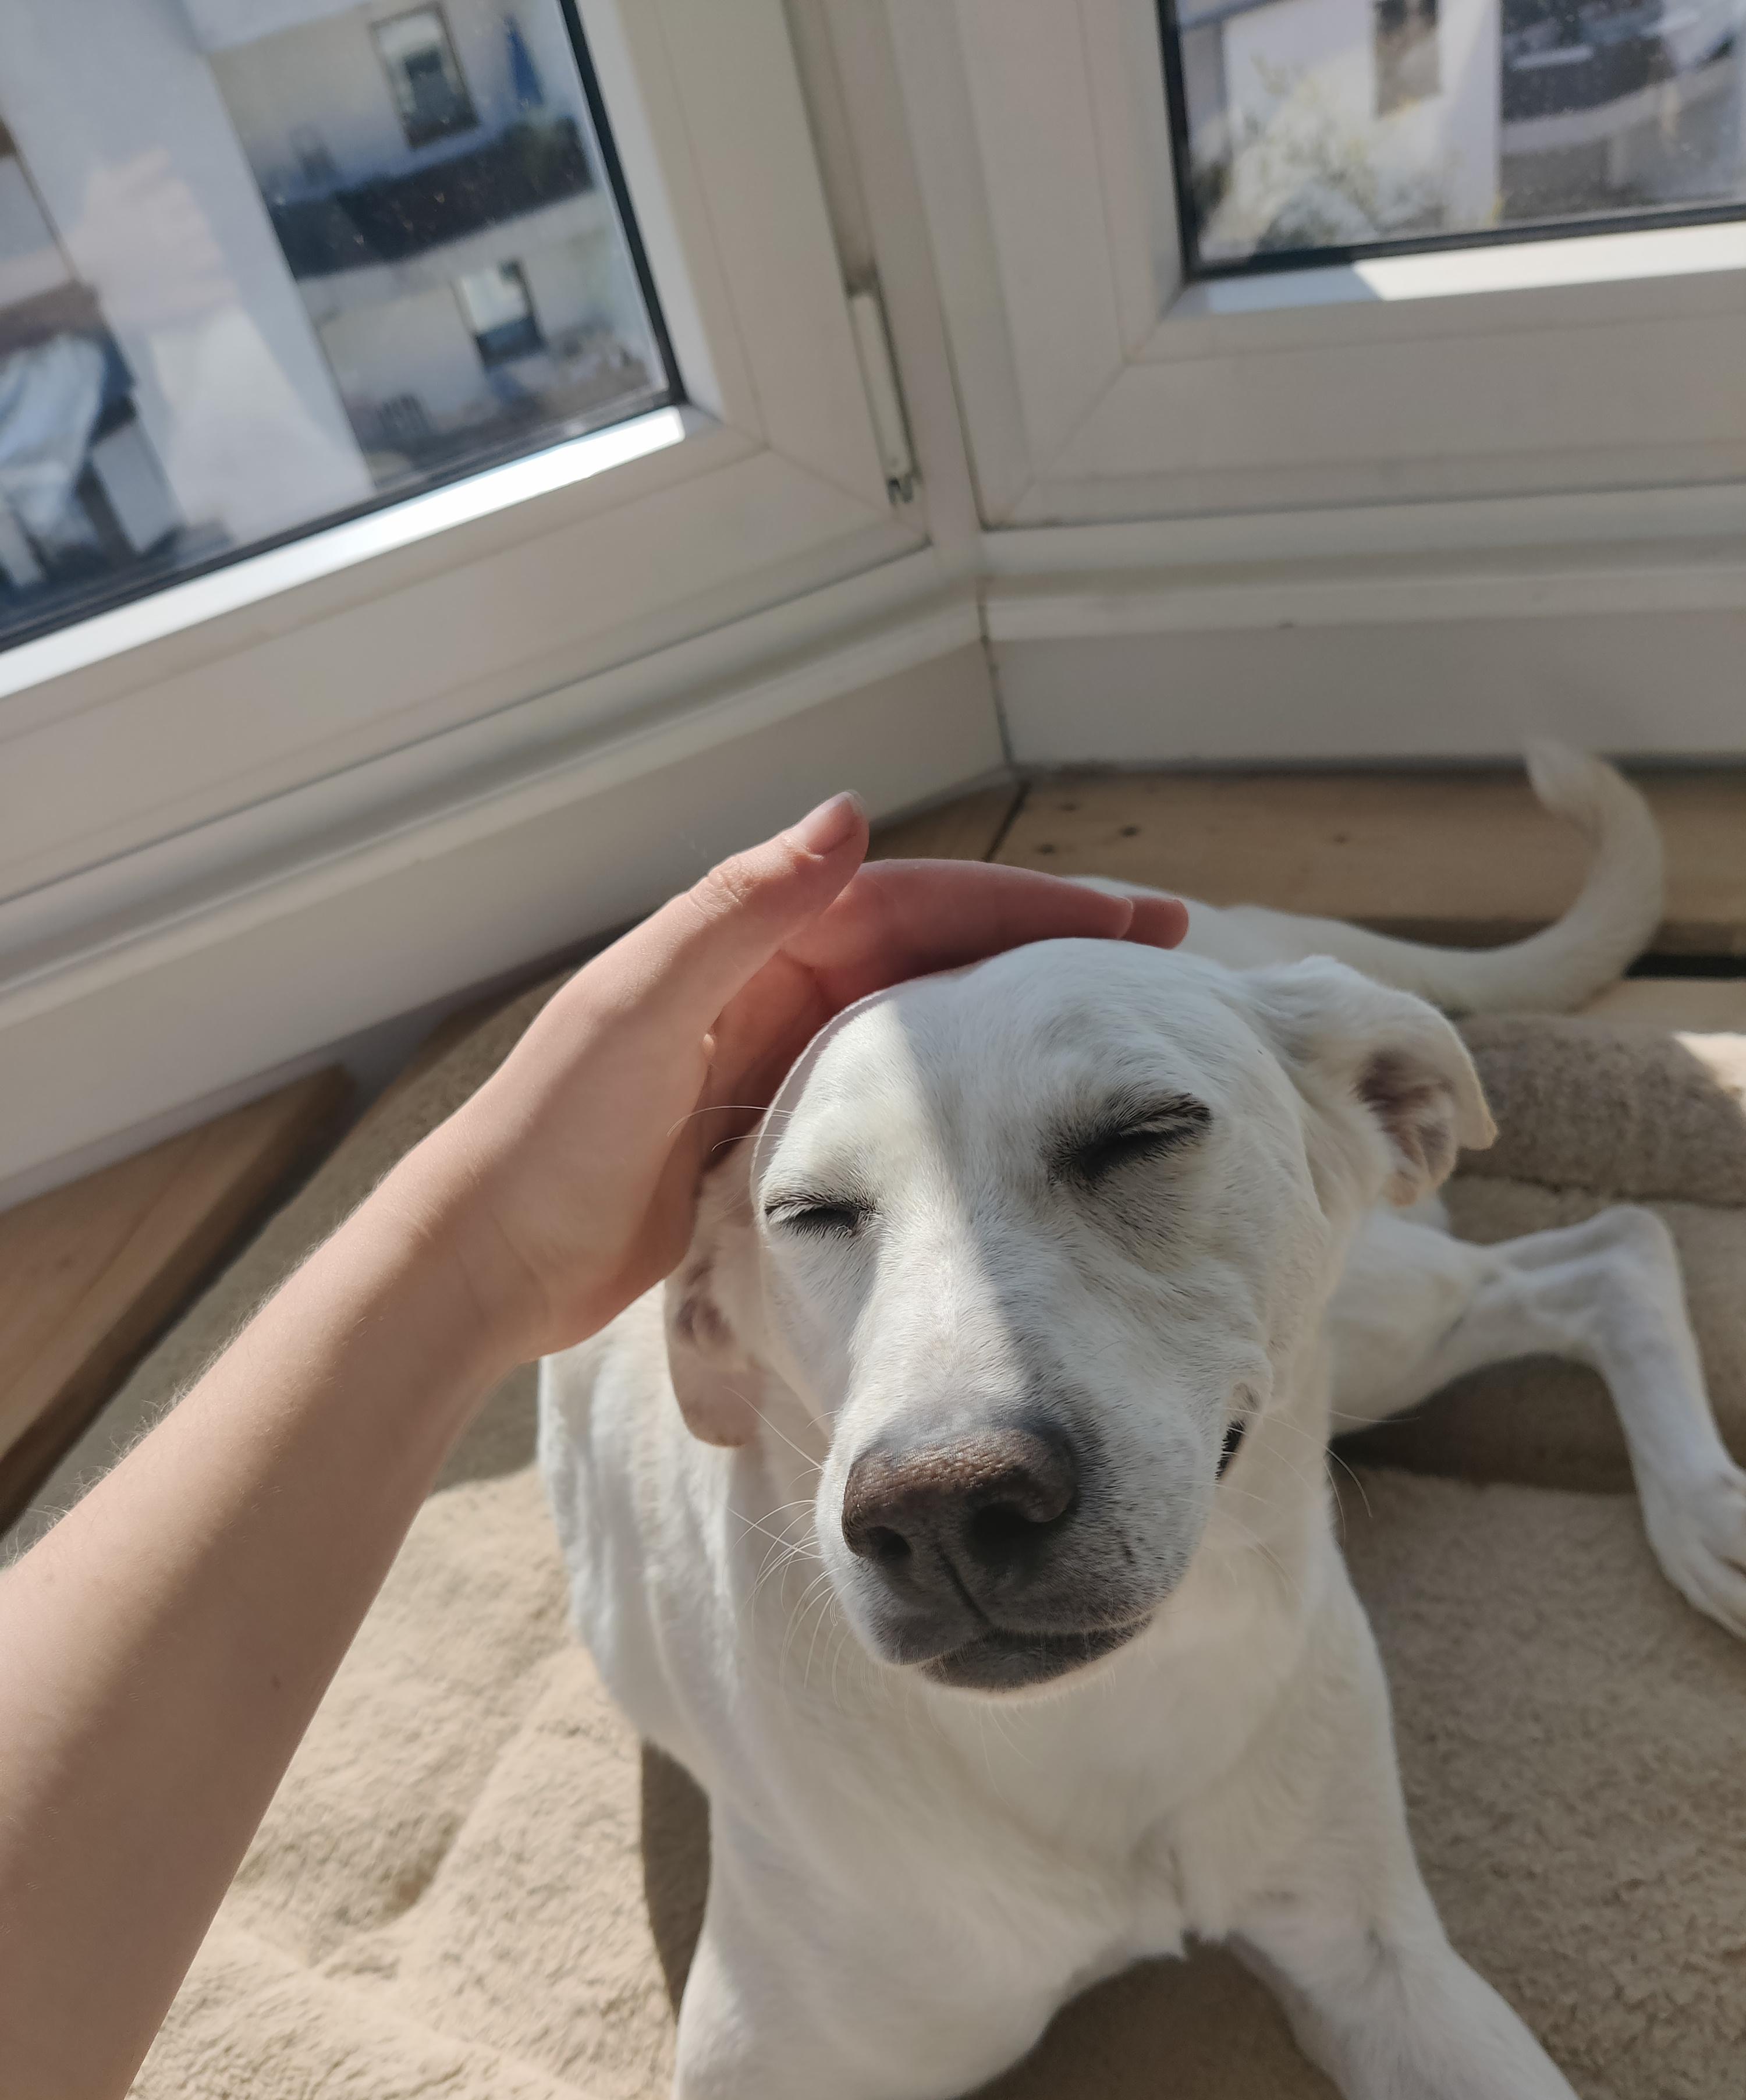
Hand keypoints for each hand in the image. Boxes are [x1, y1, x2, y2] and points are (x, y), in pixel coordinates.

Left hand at [399, 794, 1186, 1361]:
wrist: (489, 1261)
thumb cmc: (547, 1133)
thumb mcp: (639, 1003)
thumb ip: (739, 908)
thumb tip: (847, 813)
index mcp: (747, 946)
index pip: (916, 902)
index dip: (1024, 904)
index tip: (1126, 922)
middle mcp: (772, 993)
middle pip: (938, 954)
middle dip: (1046, 951)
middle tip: (1161, 962)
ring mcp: (779, 1068)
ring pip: (926, 1025)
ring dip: (1014, 1017)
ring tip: (1117, 1031)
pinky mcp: (779, 1145)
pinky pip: (892, 1103)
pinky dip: (960, 1094)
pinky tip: (1020, 1117)